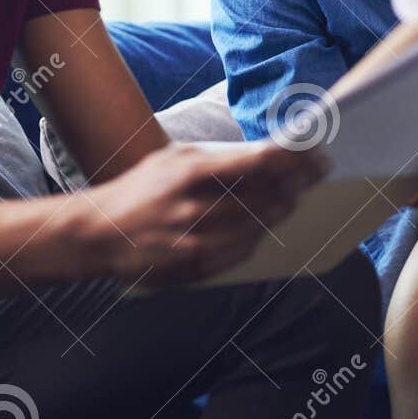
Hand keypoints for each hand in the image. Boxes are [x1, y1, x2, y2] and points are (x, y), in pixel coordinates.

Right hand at [86, 141, 325, 283]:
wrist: (99, 234)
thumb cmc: (143, 188)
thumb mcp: (174, 159)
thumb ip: (219, 157)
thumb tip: (271, 156)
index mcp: (188, 173)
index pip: (257, 163)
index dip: (294, 158)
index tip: (316, 151)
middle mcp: (194, 208)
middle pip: (266, 197)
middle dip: (300, 183)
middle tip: (318, 171)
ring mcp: (196, 242)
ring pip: (260, 226)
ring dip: (285, 209)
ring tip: (296, 195)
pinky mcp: (196, 267)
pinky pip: (244, 251)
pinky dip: (260, 234)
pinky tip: (268, 222)